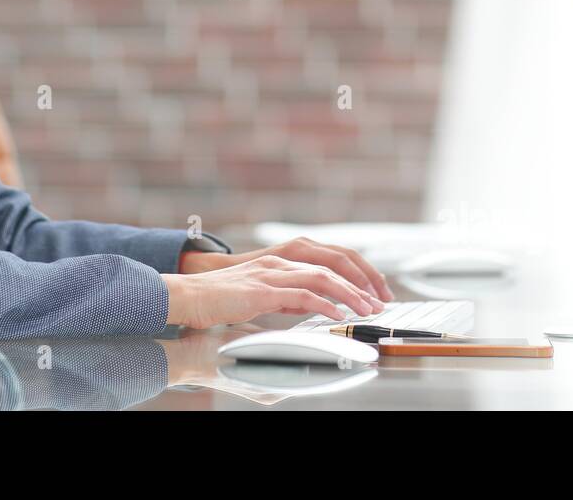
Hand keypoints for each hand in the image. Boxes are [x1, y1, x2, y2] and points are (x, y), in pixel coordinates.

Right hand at [185, 236, 393, 301]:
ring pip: (323, 277)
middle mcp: (282, 260)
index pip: (330, 259)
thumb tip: (312, 305)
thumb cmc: (223, 298)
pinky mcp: (264, 290)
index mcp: (283, 259)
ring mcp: (273, 272)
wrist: (192, 296)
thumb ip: (288, 296)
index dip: (357, 273)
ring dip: (350, 295)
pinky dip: (325, 304)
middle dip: (362, 283)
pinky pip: (303, 295)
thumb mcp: (264, 294)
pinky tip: (337, 315)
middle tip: (380, 302)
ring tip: (366, 310)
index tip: (374, 291)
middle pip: (333, 264)